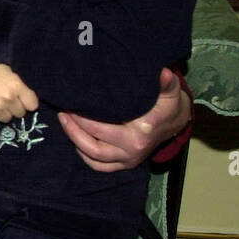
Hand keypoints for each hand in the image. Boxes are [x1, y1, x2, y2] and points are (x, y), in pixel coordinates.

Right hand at [0, 52, 38, 122]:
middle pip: (20, 113)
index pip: (32, 105)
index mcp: (16, 85)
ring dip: (2, 112)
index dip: (27, 102)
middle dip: (14, 107)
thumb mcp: (7, 70)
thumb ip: (19, 84)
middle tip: (5, 98)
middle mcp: (8, 97)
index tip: (22, 100)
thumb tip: (28, 97)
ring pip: (7, 118)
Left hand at [60, 68, 191, 171]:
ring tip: (65, 121)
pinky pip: (99, 166)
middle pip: (93, 144)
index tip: (71, 103)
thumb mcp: (169, 91)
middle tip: (63, 111)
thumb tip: (164, 72)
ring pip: (94, 157)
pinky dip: (85, 156)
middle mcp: (134, 147)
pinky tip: (75, 140)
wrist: (175, 122)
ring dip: (75, 140)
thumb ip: (166, 82)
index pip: (102, 126)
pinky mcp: (126, 164)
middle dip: (74, 128)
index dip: (82, 116)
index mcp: (141, 130)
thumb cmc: (167, 104)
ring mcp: (130, 159)